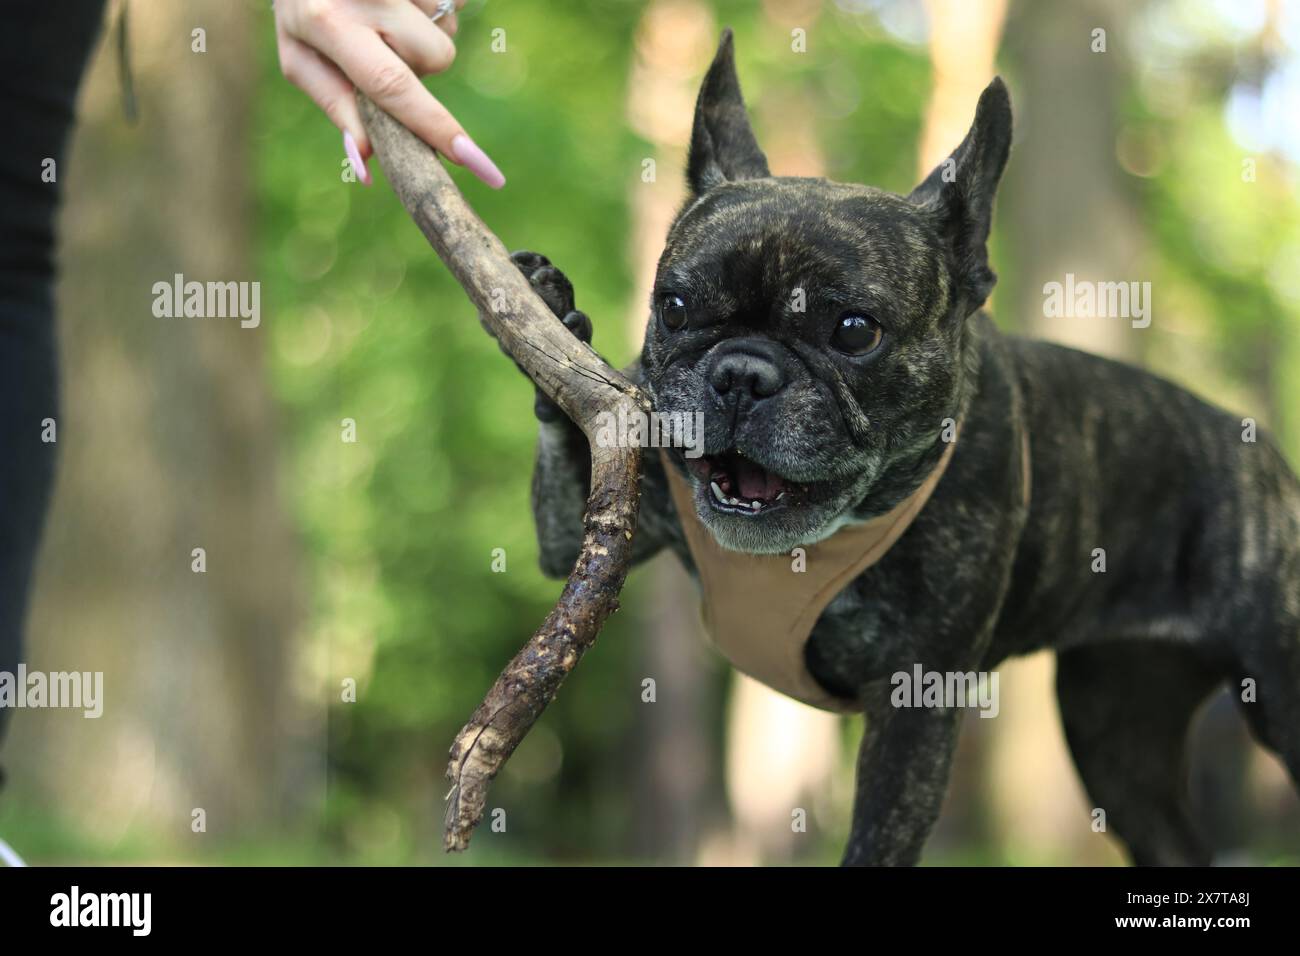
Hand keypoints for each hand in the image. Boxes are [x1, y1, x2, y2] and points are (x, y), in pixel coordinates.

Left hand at [274, 0, 503, 187]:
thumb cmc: (304, 7)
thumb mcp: (301, 54)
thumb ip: (335, 103)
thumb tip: (366, 162)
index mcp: (328, 22)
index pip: (391, 85)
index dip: (432, 124)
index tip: (469, 158)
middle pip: (436, 57)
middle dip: (421, 65)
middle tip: (385, 45)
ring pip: (448, 30)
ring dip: (426, 32)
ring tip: (389, 14)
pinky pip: (457, 0)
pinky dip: (435, 6)